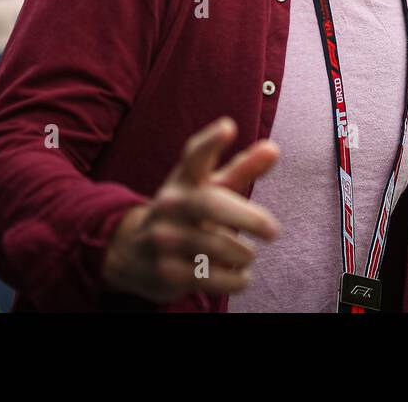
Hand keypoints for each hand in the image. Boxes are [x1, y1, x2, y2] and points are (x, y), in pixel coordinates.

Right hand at [101, 116, 280, 301]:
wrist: (132, 251)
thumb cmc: (187, 212)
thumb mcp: (209, 187)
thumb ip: (243, 169)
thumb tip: (275, 148)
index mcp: (184, 179)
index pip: (195, 155)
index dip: (211, 141)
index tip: (228, 127)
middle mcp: (170, 204)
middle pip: (210, 204)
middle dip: (248, 217)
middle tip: (273, 231)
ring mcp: (164, 237)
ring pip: (215, 245)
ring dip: (241, 254)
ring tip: (247, 255)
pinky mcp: (165, 272)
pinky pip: (210, 277)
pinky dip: (234, 280)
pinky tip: (241, 277)